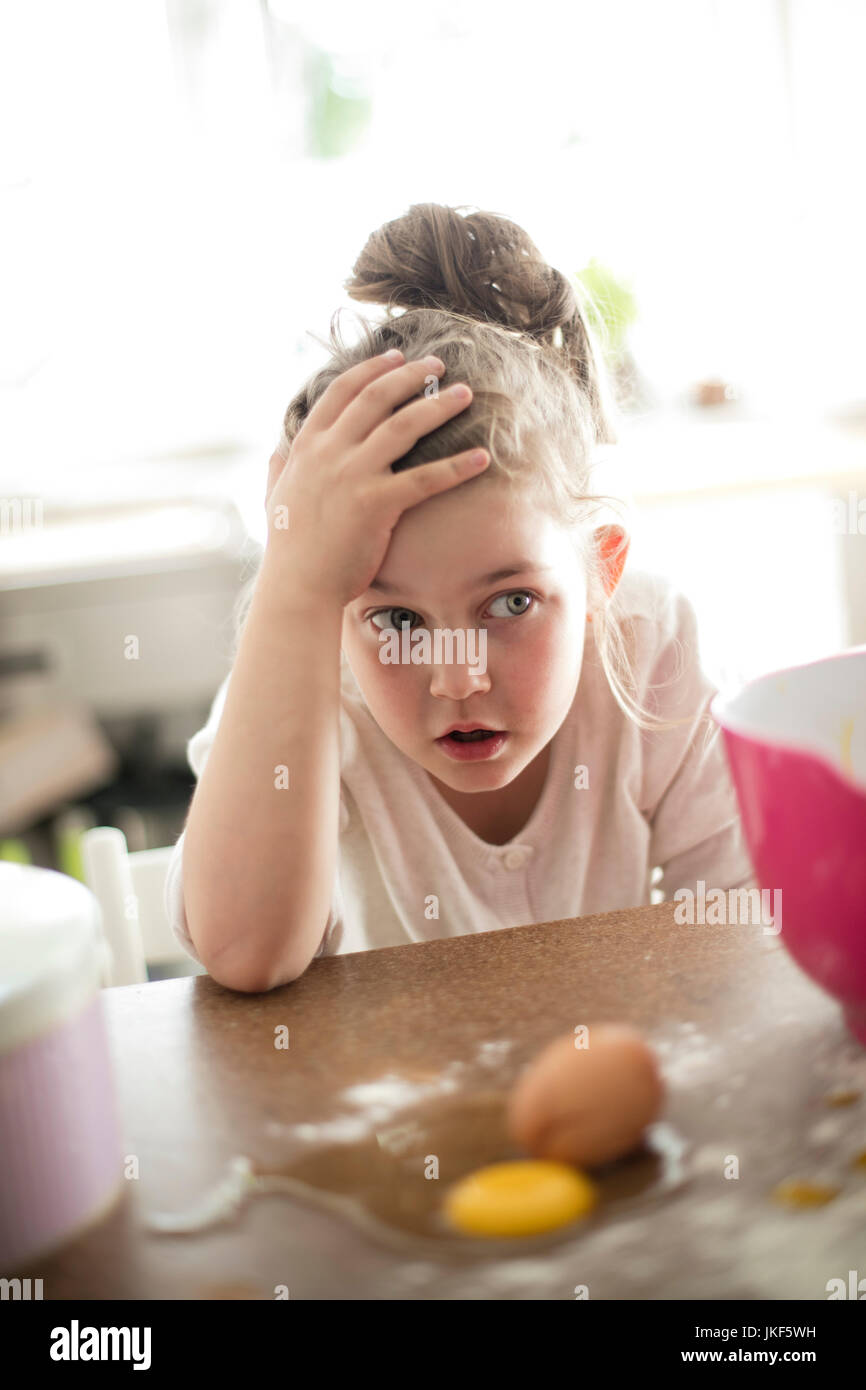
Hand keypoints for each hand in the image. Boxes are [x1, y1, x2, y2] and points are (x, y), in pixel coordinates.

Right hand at [263, 351, 487, 605]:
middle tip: (438, 365)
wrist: (297, 585)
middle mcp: (330, 453)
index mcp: (307, 446)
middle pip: (376, 397)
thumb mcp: (274, 496)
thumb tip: (278, 450)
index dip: (372, 369)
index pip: (342, 392)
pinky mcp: (377, 504)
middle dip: (410, 375)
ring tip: (465, 394)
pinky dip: (457, 466)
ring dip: (437, 405)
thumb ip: (280, 468)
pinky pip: (425, 479)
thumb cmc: (290, 547)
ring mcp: (353, 475)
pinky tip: (482, 457)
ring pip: (403, 426)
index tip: (396, 356)